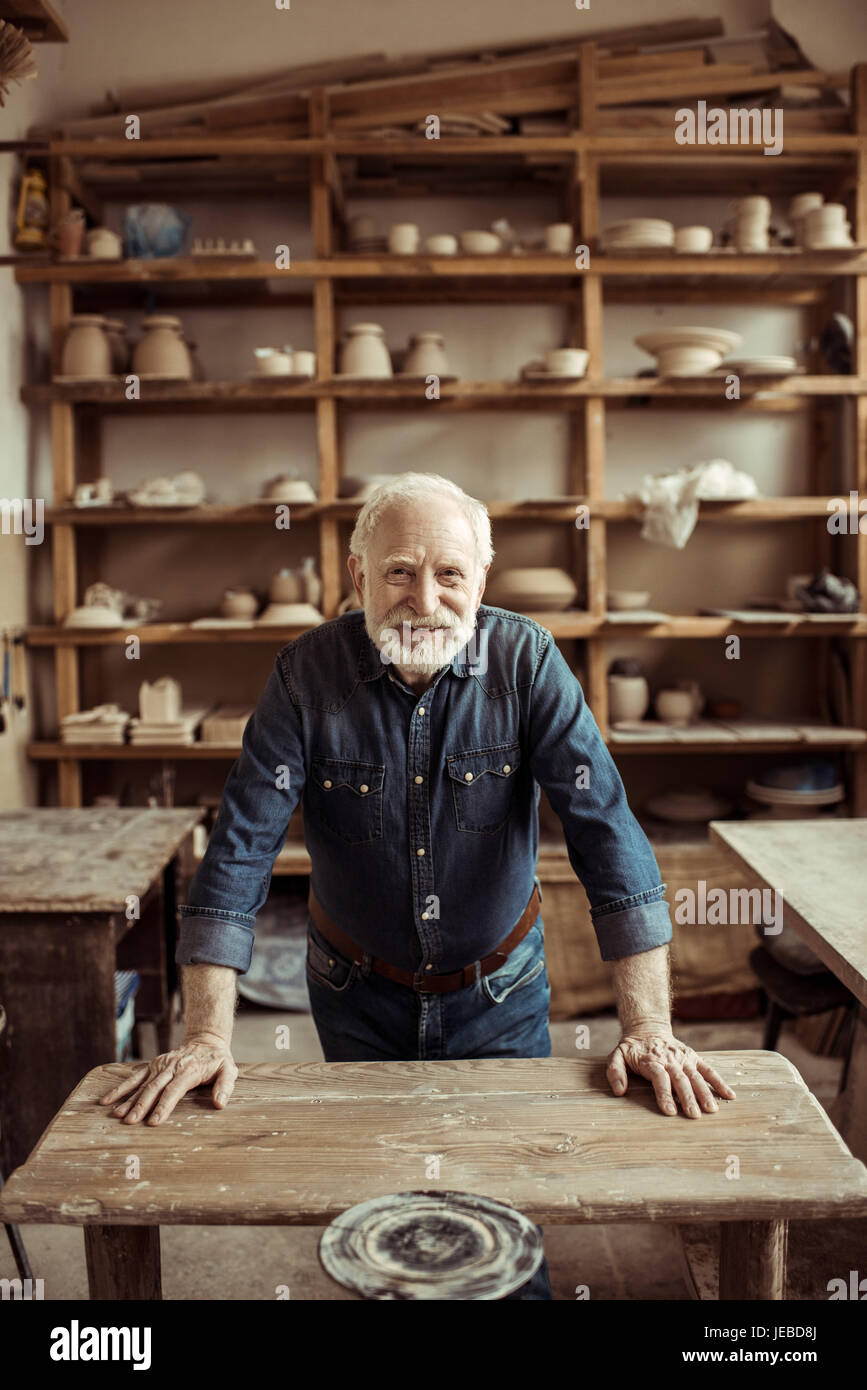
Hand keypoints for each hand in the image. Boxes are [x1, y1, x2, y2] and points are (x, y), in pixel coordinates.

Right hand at [98, 1032, 237, 1125]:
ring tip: (117, 1114)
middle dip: (141, 1106)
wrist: (205, 1040)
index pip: (174, 1090)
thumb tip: (219, 1104)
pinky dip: (121, 1088)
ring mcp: (160, 1066)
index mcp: (189, 1070)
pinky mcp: (152, 1065)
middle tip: (130, 1122)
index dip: (163, 1106)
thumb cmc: (217, 1060)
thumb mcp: (229, 1070)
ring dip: (129, 1099)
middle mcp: (171, 1067)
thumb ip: (225, 1086)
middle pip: (154, 1088)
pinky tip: (107, 1100)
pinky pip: (135, 1077)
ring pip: (142, 1084)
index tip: (154, 1121)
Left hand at [606, 1026, 735, 1116]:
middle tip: (693, 1116)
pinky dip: (719, 1081)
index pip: (659, 1079)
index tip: (670, 1112)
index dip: (665, 1094)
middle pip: (680, 1079)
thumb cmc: (632, 1049)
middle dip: (687, 1098)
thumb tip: (619, 1091)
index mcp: (651, 1061)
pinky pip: (708, 1070)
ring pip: (696, 1076)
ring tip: (711, 1109)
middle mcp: (669, 1060)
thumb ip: (615, 1072)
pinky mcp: (693, 1058)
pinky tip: (729, 1095)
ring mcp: (683, 1059)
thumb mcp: (616, 1056)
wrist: (647, 1029)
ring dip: (704, 1093)